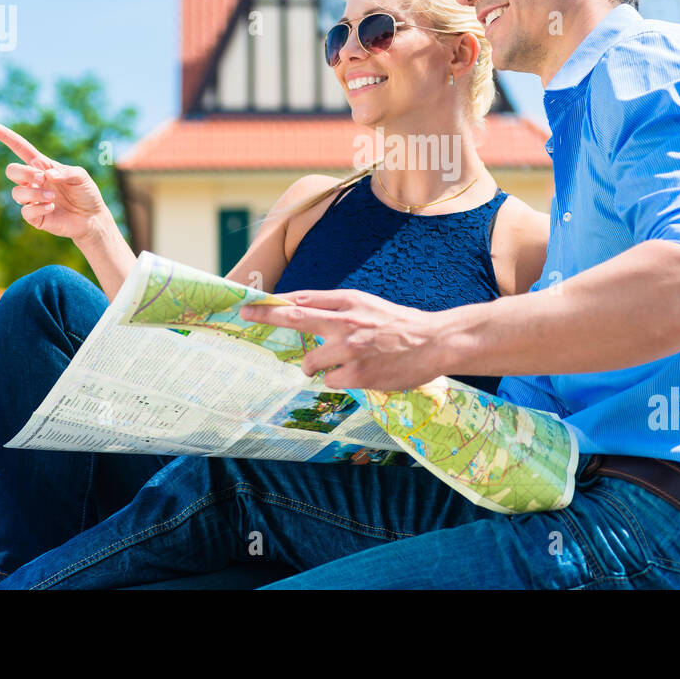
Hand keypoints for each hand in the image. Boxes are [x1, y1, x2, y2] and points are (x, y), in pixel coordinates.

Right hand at [0, 121, 110, 241]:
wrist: (93, 217)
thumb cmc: (86, 193)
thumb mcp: (81, 176)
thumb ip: (65, 172)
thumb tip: (46, 175)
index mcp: (43, 167)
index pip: (20, 149)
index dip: (6, 137)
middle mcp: (34, 182)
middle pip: (12, 171)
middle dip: (24, 173)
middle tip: (42, 178)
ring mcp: (33, 199)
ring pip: (17, 192)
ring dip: (34, 193)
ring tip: (53, 197)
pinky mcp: (35, 217)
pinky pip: (26, 211)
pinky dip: (38, 208)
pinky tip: (51, 207)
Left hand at [238, 289, 448, 390]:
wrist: (434, 342)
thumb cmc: (399, 325)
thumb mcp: (367, 306)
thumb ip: (337, 308)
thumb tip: (302, 309)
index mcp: (348, 301)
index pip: (303, 298)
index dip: (275, 301)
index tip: (252, 302)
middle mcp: (346, 321)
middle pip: (295, 316)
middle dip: (266, 315)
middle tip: (245, 314)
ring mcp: (350, 348)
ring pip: (310, 362)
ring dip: (315, 367)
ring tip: (335, 365)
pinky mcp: (357, 373)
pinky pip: (330, 381)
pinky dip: (338, 380)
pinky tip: (358, 374)